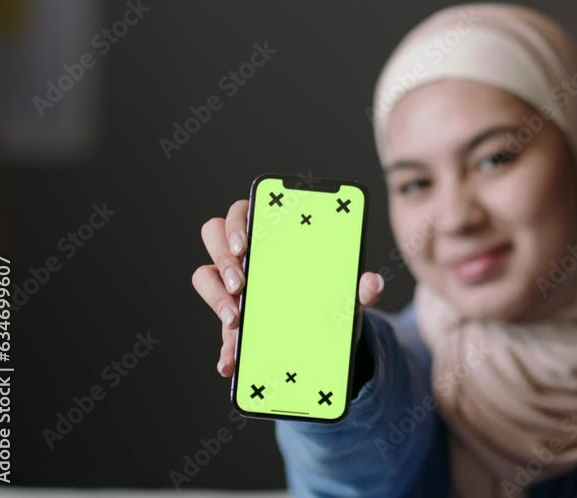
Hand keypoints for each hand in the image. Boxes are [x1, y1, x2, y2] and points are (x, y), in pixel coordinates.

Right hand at [192, 199, 384, 377]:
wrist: (329, 334)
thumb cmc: (331, 295)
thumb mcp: (349, 292)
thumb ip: (362, 287)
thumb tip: (372, 284)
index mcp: (272, 236)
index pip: (244, 212)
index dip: (238, 222)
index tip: (247, 244)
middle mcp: (245, 255)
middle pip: (214, 236)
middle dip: (223, 257)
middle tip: (242, 283)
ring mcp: (232, 286)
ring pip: (204, 276)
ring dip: (216, 295)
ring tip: (236, 319)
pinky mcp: (232, 322)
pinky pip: (219, 332)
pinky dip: (224, 350)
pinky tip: (231, 364)